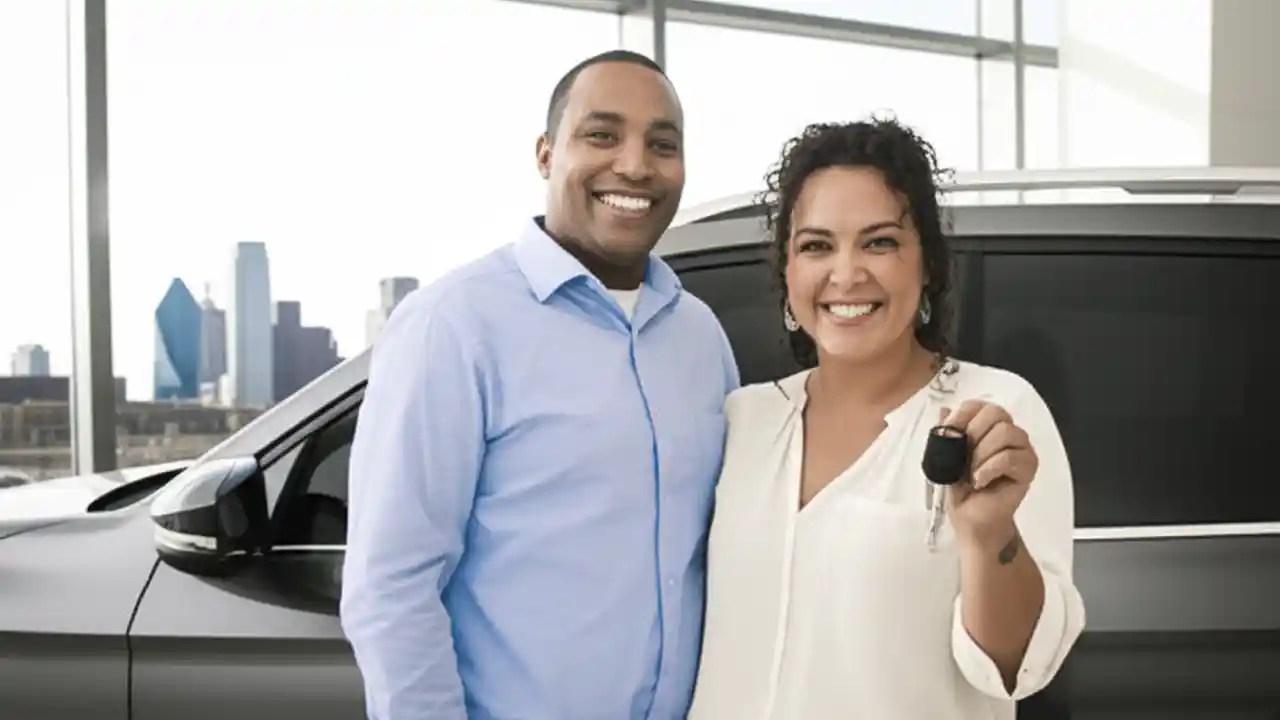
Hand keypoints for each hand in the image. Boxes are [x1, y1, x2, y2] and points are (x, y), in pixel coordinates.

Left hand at [938, 400, 1038, 549]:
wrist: (971, 518)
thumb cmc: (960, 488)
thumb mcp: (946, 456)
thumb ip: (948, 432)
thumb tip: (944, 408)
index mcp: (988, 425)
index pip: (978, 404)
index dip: (960, 416)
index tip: (947, 436)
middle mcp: (1008, 432)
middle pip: (996, 412)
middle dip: (974, 433)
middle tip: (963, 457)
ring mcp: (1022, 448)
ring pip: (1006, 432)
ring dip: (981, 453)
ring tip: (971, 473)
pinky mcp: (1029, 467)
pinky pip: (1011, 457)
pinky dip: (989, 468)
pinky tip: (980, 482)